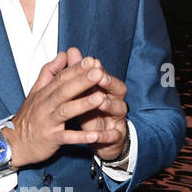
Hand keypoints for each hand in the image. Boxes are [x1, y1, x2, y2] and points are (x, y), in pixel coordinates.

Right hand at [9, 49, 112, 167]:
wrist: (14, 143)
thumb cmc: (29, 118)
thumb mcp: (35, 92)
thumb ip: (49, 72)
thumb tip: (63, 54)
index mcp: (43, 93)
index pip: (60, 77)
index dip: (76, 69)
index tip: (91, 60)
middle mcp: (45, 106)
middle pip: (64, 91)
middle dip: (82, 81)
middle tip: (99, 73)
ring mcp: (47, 123)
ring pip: (66, 111)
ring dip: (83, 105)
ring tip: (101, 98)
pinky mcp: (50, 139)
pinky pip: (67, 137)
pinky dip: (80, 137)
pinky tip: (95, 135)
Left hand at [64, 47, 128, 161]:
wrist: (99, 141)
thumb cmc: (89, 114)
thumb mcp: (82, 94)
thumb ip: (77, 74)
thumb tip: (71, 50)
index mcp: (107, 90)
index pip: (106, 76)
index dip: (99, 69)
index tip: (91, 62)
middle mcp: (116, 101)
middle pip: (118, 89)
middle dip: (109, 83)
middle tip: (100, 78)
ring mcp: (117, 119)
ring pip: (119, 109)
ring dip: (110, 105)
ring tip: (101, 101)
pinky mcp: (116, 136)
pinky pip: (113, 135)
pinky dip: (105, 135)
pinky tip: (96, 135)